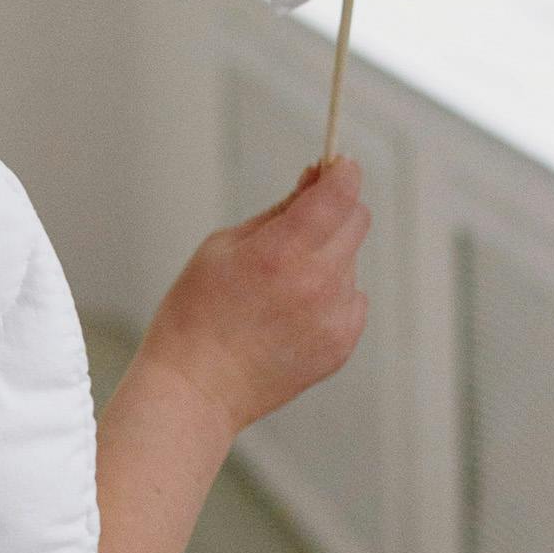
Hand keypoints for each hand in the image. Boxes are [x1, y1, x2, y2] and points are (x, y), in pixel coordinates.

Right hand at [136, 155, 371, 440]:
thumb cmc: (196, 313)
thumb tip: (316, 181)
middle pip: (357, 221)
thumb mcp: (222, 246)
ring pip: (350, 262)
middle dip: (335, 210)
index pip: (338, 195)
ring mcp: (335, 317)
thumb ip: (279, 212)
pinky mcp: (342, 345)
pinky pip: (352, 299)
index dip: (342, 171)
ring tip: (279, 286)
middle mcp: (317, 283)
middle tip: (301, 222)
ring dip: (327, 258)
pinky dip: (330, 295)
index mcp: (281, 252)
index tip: (339, 164)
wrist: (197, 388)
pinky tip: (290, 313)